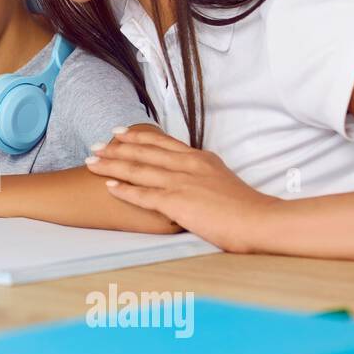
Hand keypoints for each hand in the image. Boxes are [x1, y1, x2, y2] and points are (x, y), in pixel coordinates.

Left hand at [84, 127, 278, 252]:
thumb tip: (194, 182)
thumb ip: (204, 177)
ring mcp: (181, 182)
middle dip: (116, 147)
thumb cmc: (247, 209)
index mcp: (200, 158)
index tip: (119, 132)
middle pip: (144, 151)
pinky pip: (143, 194)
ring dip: (111, 164)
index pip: (162, 142)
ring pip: (138, 169)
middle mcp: (188, 165)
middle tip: (95, 144)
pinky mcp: (177, 201)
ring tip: (91, 160)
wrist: (261, 221)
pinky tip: (107, 186)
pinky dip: (123, 189)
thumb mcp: (223, 182)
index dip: (138, 136)